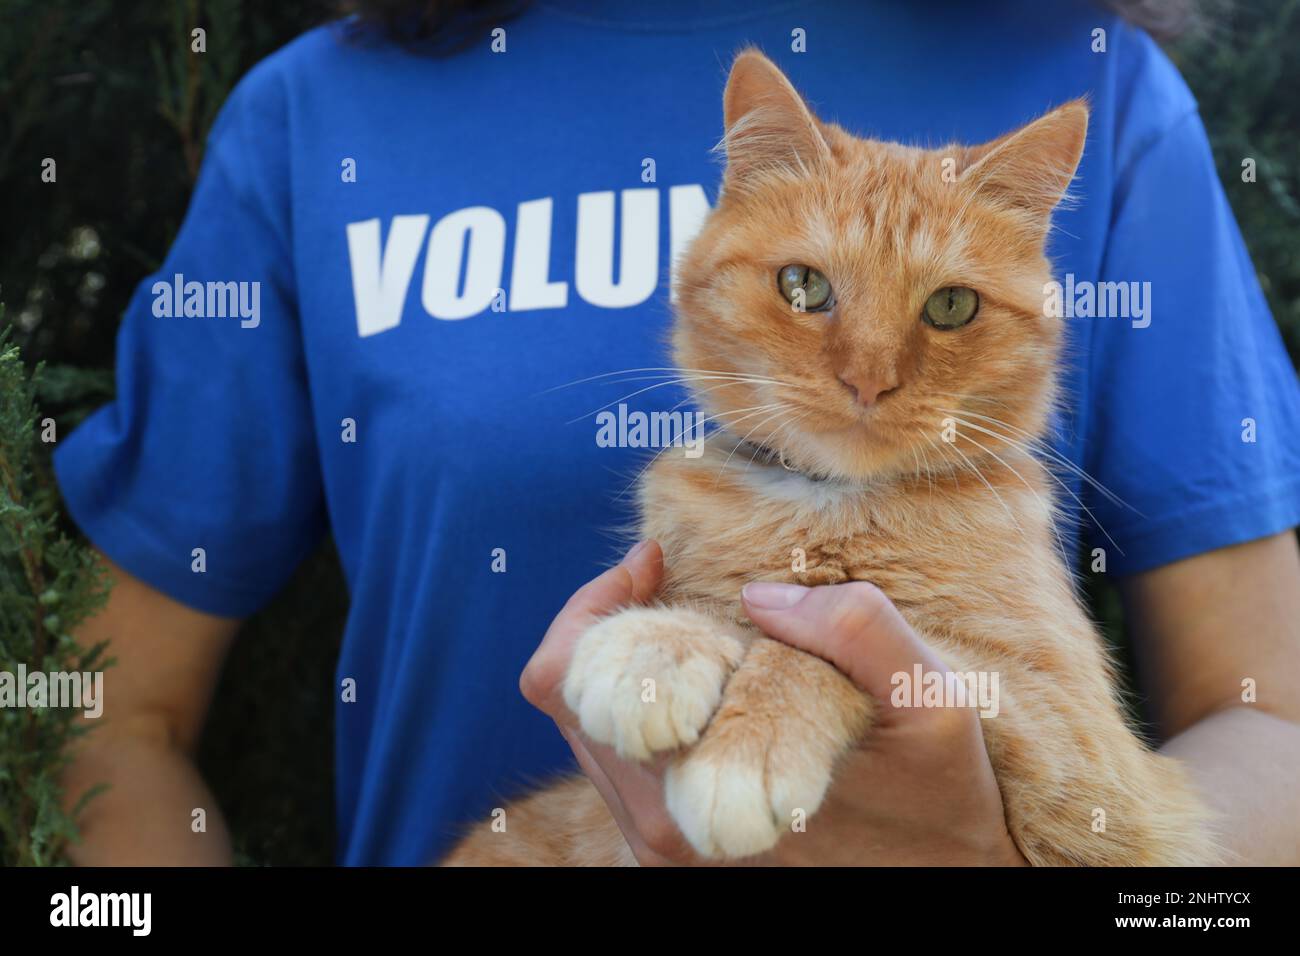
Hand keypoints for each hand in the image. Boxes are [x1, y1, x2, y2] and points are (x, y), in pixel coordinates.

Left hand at [520, 540, 1028, 864]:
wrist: (943, 875)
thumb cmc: (937, 787)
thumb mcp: (930, 698)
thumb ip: (857, 632)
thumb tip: (756, 596)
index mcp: (713, 786)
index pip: (570, 682)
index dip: (593, 606)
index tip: (652, 559)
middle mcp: (669, 827)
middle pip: (568, 701)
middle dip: (614, 630)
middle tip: (676, 585)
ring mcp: (663, 845)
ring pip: (585, 731)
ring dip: (627, 668)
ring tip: (699, 633)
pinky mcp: (671, 851)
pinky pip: (614, 760)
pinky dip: (644, 706)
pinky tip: (706, 682)